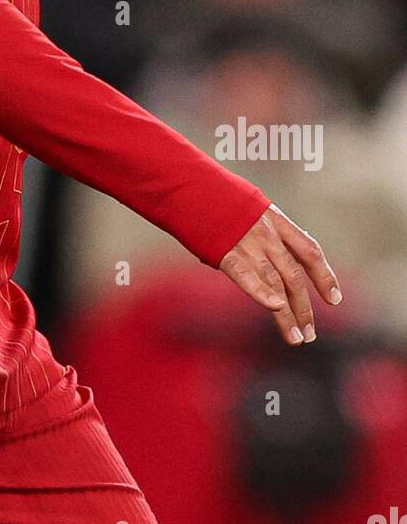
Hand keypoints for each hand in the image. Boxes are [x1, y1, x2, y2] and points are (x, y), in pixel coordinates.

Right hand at [219, 204, 341, 344]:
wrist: (189, 184)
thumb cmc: (217, 196)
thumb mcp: (250, 205)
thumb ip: (267, 227)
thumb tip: (285, 247)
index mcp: (276, 219)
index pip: (309, 251)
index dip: (324, 276)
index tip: (334, 299)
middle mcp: (267, 234)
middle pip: (294, 276)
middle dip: (305, 307)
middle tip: (311, 333)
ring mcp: (247, 244)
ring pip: (276, 284)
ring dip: (288, 315)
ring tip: (296, 338)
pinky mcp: (225, 253)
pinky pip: (247, 276)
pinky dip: (262, 292)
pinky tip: (274, 308)